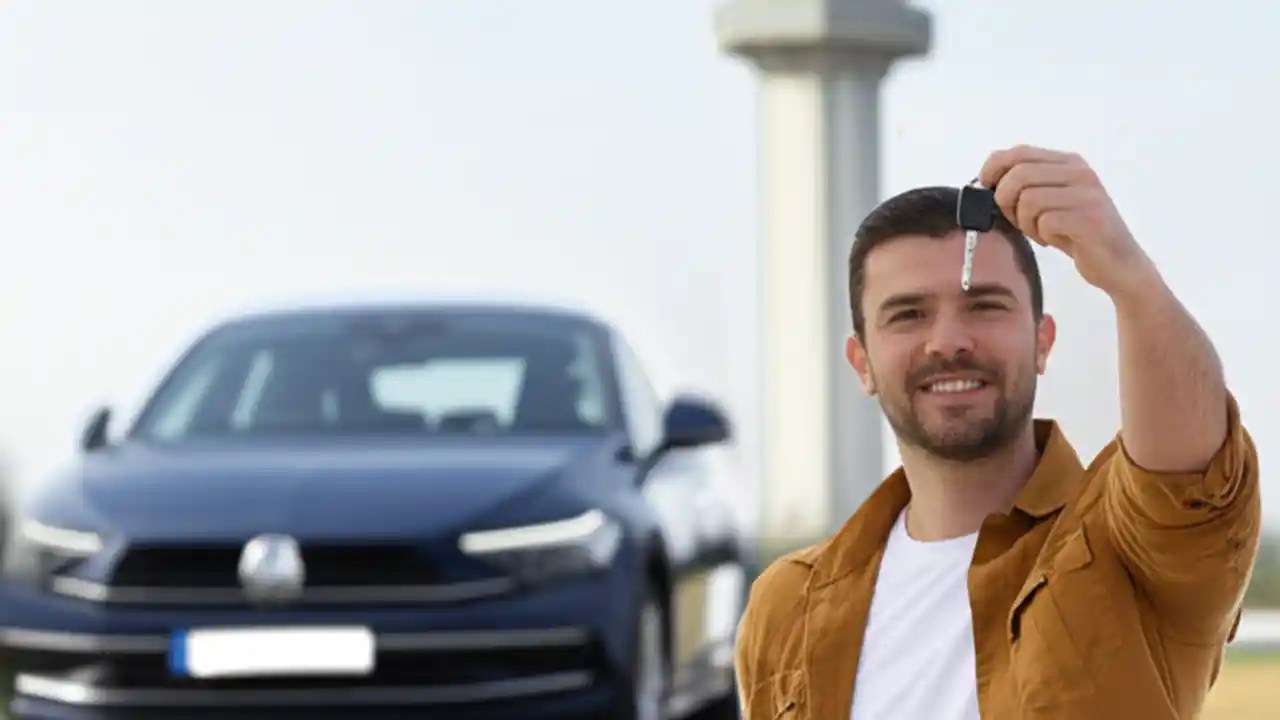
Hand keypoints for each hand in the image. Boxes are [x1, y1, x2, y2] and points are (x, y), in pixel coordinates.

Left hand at [978, 145, 1157, 298]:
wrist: (1116, 264)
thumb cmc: (1075, 233)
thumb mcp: (1049, 202)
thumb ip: (1025, 185)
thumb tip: (986, 181)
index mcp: (1068, 162)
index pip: (1019, 152)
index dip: (993, 169)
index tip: (987, 188)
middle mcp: (1080, 172)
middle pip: (1018, 175)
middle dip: (1006, 202)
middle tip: (1018, 220)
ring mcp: (1087, 194)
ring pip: (1028, 200)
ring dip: (1025, 222)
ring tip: (1041, 232)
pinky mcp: (1089, 219)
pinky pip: (1044, 222)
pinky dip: (1041, 235)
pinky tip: (1053, 240)